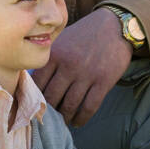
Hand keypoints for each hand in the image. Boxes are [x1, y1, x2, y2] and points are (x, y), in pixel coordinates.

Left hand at [33, 8, 131, 126]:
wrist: (115, 26)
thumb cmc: (86, 34)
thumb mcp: (63, 39)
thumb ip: (49, 58)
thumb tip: (34, 81)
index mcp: (55, 54)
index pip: (37, 83)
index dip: (33, 97)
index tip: (33, 105)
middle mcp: (69, 66)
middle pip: (52, 97)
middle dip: (48, 111)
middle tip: (47, 118)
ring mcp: (87, 75)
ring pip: (70, 105)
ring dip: (65, 118)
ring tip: (62, 122)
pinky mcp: (104, 82)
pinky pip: (89, 107)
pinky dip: (82, 118)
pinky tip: (77, 122)